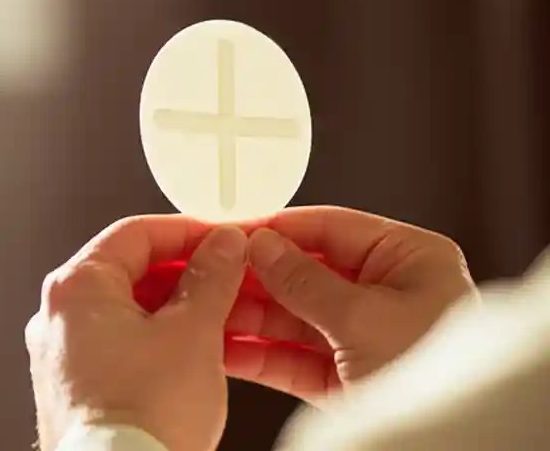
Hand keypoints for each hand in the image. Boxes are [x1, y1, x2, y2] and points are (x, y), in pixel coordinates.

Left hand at [26, 215, 247, 450]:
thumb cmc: (143, 418)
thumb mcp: (193, 333)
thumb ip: (211, 279)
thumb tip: (222, 247)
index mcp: (74, 288)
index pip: (135, 233)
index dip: (188, 231)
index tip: (223, 238)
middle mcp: (57, 318)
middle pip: (130, 273)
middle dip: (187, 274)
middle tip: (231, 278)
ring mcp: (62, 358)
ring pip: (128, 314)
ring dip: (178, 312)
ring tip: (225, 321)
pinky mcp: (76, 392)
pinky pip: (121, 349)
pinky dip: (159, 344)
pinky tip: (198, 358)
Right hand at [224, 206, 477, 402]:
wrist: (450, 448)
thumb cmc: (438, 376)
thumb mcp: (364, 318)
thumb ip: (305, 280)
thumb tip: (263, 246)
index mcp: (411, 261)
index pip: (332, 228)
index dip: (278, 229)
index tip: (233, 231)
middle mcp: (389, 295)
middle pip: (306, 273)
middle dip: (256, 278)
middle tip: (210, 272)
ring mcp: (365, 338)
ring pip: (294, 318)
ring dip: (249, 316)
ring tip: (207, 310)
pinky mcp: (347, 379)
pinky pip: (294, 358)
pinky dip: (259, 353)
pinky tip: (225, 346)